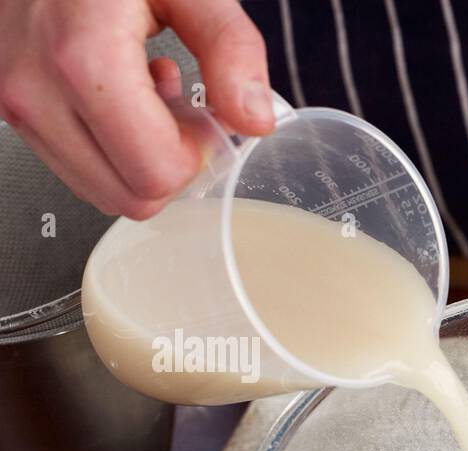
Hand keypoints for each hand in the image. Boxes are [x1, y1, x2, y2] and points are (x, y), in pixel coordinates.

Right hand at [0, 0, 272, 218]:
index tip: (207, 115)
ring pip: (100, 190)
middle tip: (184, 109)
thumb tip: (255, 120)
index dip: (197, 156)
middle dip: (170, 165)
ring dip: (138, 157)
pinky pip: (73, 163)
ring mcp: (14, 99)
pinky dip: (108, 144)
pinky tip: (121, 94)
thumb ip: (232, 49)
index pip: (155, 174)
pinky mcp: (8, 103)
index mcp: (81, 58)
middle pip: (128, 197)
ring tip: (150, 93)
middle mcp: (34, 88)